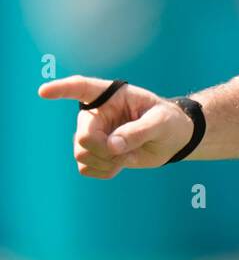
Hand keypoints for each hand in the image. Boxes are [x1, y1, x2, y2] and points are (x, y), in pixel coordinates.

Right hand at [38, 76, 195, 178]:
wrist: (172, 139)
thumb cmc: (168, 122)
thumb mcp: (161, 122)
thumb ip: (138, 132)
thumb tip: (112, 146)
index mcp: (112, 96)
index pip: (82, 88)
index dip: (62, 89)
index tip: (44, 92)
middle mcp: (97, 113)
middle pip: (83, 135)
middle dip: (102, 149)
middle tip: (123, 151)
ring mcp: (93, 133)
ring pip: (82, 153)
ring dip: (105, 161)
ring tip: (126, 156)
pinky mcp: (94, 153)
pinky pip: (86, 168)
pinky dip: (104, 171)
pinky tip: (120, 164)